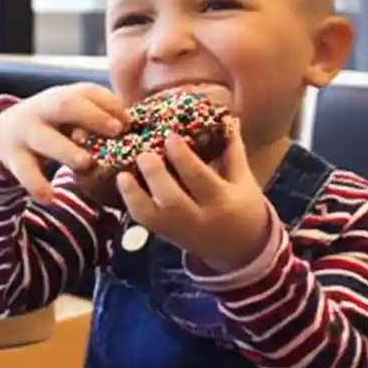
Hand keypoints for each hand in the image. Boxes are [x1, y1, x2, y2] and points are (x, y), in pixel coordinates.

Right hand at [0, 84, 128, 204]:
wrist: (3, 131)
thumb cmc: (54, 124)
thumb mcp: (73, 113)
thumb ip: (100, 117)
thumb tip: (135, 126)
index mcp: (63, 96)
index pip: (88, 93)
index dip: (109, 105)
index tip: (129, 122)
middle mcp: (44, 109)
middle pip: (65, 105)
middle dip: (91, 116)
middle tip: (116, 131)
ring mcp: (27, 132)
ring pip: (44, 138)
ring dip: (65, 149)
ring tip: (85, 163)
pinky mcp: (14, 157)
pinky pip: (24, 171)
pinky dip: (36, 184)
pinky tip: (50, 198)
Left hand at [118, 120, 270, 272]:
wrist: (241, 250)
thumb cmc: (243, 207)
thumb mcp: (244, 180)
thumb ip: (233, 150)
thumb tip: (228, 117)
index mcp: (222, 200)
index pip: (200, 178)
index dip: (183, 157)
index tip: (169, 136)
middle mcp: (199, 218)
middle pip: (172, 200)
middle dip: (155, 176)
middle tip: (142, 153)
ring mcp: (180, 230)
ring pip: (152, 217)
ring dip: (134, 195)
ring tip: (123, 173)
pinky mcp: (166, 235)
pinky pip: (144, 222)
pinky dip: (131, 203)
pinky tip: (123, 182)